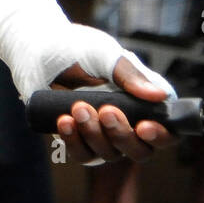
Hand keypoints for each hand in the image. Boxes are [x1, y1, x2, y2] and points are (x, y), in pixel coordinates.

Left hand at [52, 57, 173, 164]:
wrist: (36, 51)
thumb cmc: (76, 48)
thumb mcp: (104, 54)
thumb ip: (130, 75)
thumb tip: (160, 96)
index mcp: (144, 102)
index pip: (167, 131)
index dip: (161, 135)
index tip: (144, 127)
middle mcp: (128, 122)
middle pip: (140, 150)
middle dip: (122, 134)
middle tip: (105, 110)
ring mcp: (103, 134)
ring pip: (109, 153)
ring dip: (94, 134)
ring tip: (78, 108)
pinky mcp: (79, 139)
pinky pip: (82, 154)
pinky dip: (73, 141)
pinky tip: (64, 121)